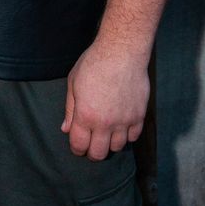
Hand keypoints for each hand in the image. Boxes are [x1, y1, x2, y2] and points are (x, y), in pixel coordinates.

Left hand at [61, 40, 149, 160]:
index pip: (79, 145)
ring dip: (110, 143)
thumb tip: (65, 129)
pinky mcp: (139, 116)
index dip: (77, 149)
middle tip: (91, 145)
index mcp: (85, 115)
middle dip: (92, 152)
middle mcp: (105, 123)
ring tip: (106, 133)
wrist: (121, 52)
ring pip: (117, 147)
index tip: (77, 146)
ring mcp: (124, 121)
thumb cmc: (94, 63)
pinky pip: (133, 137)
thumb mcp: (73, 82)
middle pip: (99, 153)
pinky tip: (121, 126)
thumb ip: (70, 109)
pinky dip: (127, 135)